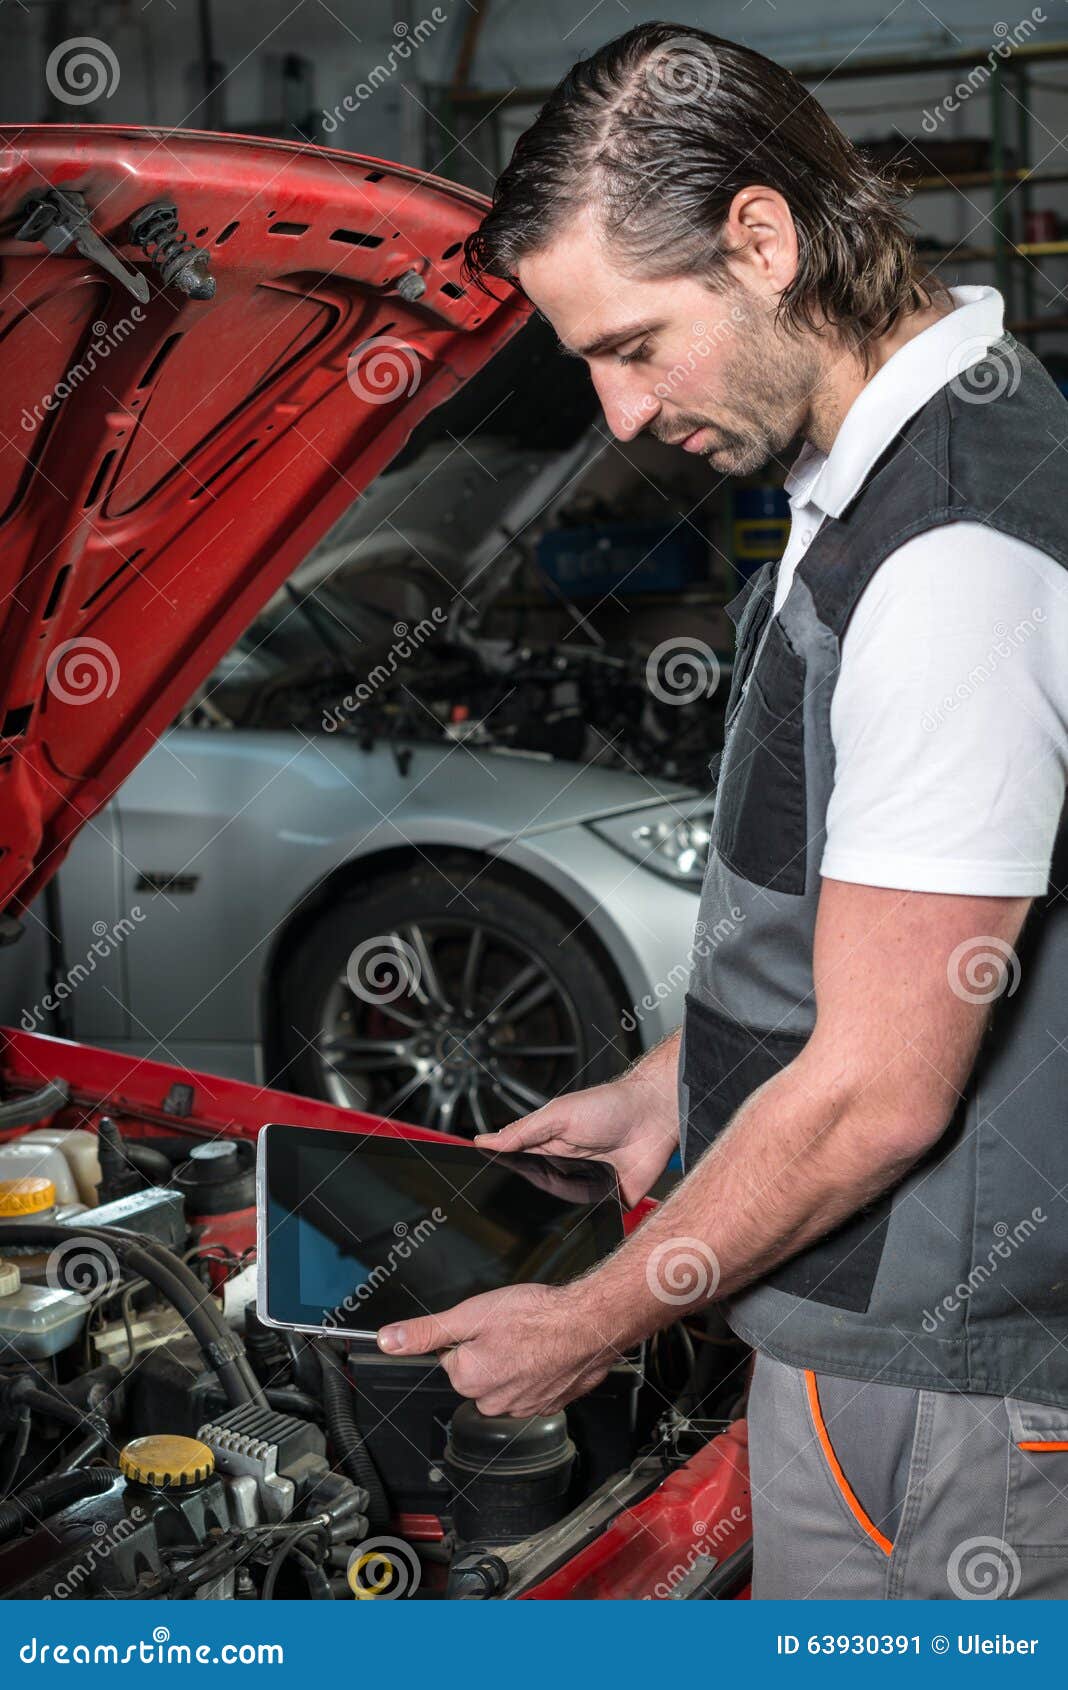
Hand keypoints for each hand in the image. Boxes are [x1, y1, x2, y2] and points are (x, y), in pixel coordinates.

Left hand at [377, 1282, 616, 1416]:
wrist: (590, 1324)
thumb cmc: (537, 1315)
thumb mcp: (471, 1314)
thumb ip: (427, 1331)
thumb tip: (388, 1340)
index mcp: (468, 1379)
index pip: (454, 1357)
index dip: (471, 1334)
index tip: (491, 1323)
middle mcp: (493, 1402)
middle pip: (480, 1372)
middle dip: (492, 1350)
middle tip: (513, 1328)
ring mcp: (524, 1408)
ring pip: (507, 1381)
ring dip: (516, 1362)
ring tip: (533, 1338)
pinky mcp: (551, 1405)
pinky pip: (534, 1389)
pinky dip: (540, 1372)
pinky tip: (549, 1352)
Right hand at [478, 1063, 677, 1207]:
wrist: (654, 1115)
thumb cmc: (609, 1105)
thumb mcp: (557, 1114)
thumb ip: (523, 1132)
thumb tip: (484, 1141)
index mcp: (546, 1147)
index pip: (516, 1168)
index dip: (500, 1179)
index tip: (479, 1191)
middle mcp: (564, 1169)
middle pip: (536, 1195)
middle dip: (528, 1202)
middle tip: (520, 1203)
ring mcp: (586, 1187)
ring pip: (561, 1213)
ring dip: (558, 1214)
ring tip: (559, 1204)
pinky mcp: (609, 1203)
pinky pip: (593, 1223)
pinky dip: (588, 1226)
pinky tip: (581, 1225)